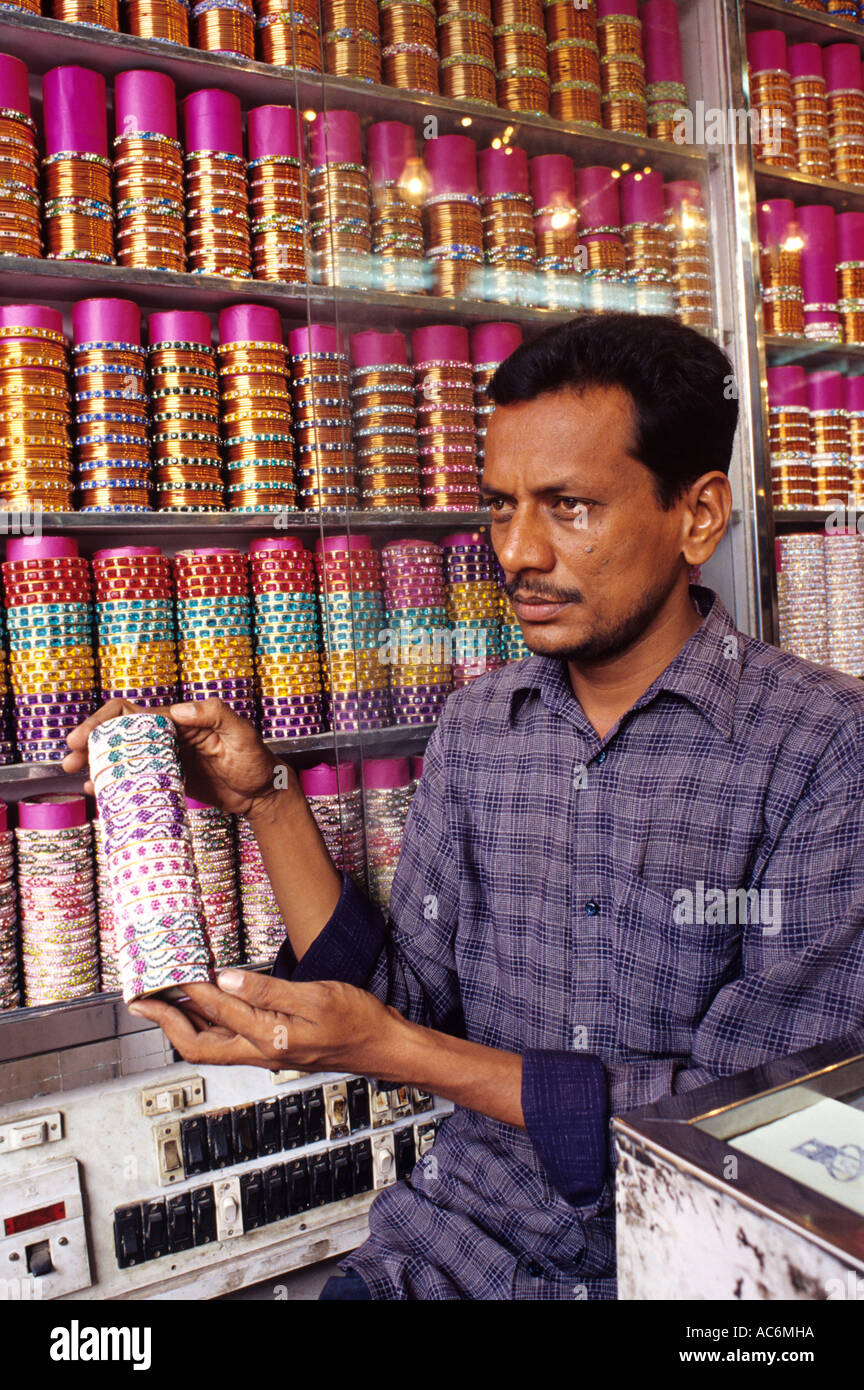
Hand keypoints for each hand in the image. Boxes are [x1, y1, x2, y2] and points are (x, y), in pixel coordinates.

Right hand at [63, 696, 296, 818]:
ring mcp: (165, 757)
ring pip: (123, 755)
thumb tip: (177, 710)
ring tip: (78, 777)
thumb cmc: (256, 759)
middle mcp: (168, 735)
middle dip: (91, 742)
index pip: (132, 712)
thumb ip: (215, 715)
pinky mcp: (166, 779)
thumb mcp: (242, 734)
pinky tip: (99, 792)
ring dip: (98, 763)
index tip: (82, 738)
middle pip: (119, 732)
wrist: (263, 793)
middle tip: (68, 761)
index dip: (103, 721)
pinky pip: (135, 777)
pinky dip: (115, 782)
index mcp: (179, 719)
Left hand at [128, 972, 409, 1076]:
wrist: (382, 1045)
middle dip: (166, 1022)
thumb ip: (269, 990)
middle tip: (141, 1000)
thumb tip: (226, 980)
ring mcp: (265, 1052)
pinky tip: (207, 1004)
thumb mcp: (315, 997)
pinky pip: (230, 1038)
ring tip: (163, 1000)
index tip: (168, 972)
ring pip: (211, 1044)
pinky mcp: (273, 1046)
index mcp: (269, 1039)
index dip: (187, 991)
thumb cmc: (356, 1021)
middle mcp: (261, 1051)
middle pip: (198, 1045)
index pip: (216, 1011)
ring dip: (184, 1022)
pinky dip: (209, 1021)